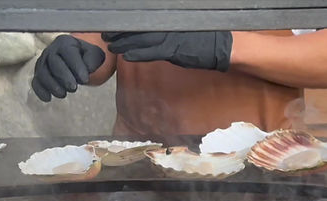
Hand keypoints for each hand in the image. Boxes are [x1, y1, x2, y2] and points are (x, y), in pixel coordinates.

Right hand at [31, 35, 104, 101]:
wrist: (77, 60)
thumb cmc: (87, 57)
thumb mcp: (95, 55)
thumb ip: (93, 59)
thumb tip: (87, 69)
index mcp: (65, 42)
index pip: (68, 52)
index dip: (76, 66)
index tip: (85, 80)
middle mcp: (51, 50)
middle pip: (53, 62)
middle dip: (63, 77)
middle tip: (73, 88)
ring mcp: (43, 62)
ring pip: (42, 72)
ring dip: (51, 85)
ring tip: (63, 94)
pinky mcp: (39, 74)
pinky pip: (35, 81)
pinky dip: (40, 90)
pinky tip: (48, 98)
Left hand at [102, 32, 232, 71]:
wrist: (221, 46)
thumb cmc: (202, 38)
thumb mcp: (181, 27)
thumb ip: (164, 27)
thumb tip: (147, 30)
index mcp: (167, 18)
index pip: (140, 19)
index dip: (124, 23)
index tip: (112, 25)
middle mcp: (166, 25)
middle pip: (136, 27)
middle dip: (119, 32)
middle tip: (106, 34)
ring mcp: (169, 37)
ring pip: (140, 40)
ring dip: (123, 44)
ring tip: (111, 46)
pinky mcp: (173, 51)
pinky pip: (151, 53)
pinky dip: (137, 54)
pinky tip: (126, 56)